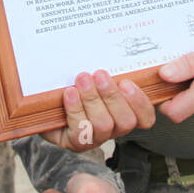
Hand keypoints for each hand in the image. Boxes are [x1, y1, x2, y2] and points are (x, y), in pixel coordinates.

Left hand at [39, 70, 155, 152]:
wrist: (47, 103)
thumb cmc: (77, 85)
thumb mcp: (95, 77)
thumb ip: (107, 72)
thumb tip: (110, 50)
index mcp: (126, 112)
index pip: (145, 117)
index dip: (140, 102)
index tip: (127, 82)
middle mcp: (114, 129)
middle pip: (126, 121)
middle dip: (112, 96)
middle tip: (100, 75)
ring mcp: (96, 138)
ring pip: (103, 124)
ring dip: (92, 99)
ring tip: (82, 79)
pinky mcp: (76, 142)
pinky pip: (80, 129)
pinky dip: (75, 108)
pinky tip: (69, 93)